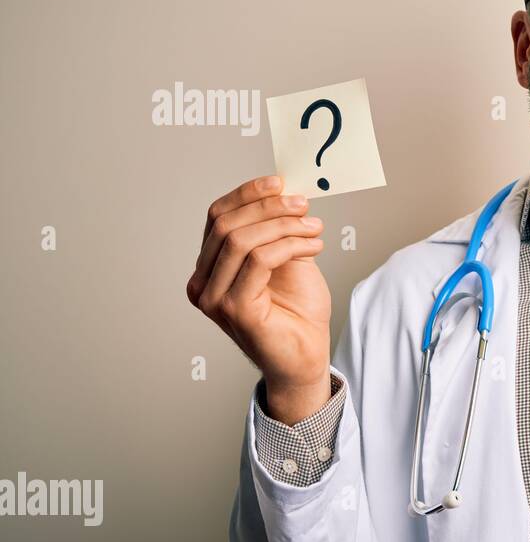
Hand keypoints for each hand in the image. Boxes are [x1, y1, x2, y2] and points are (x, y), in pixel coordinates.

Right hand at [186, 175, 331, 420]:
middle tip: (303, 205)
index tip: (279, 182)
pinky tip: (313, 247)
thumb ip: (277, 231)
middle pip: (226, 225)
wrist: (306, 358)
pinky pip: (260, 261)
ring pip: (241, 240)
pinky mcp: (236, 310)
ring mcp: (215, 299)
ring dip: (283, 225)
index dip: (247, 194)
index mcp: (209, 268)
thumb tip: (284, 192)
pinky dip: (290, 245)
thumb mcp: (286, 260)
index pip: (217, 217)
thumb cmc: (296, 313)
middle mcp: (203, 284)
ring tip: (314, 228)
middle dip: (268, 207)